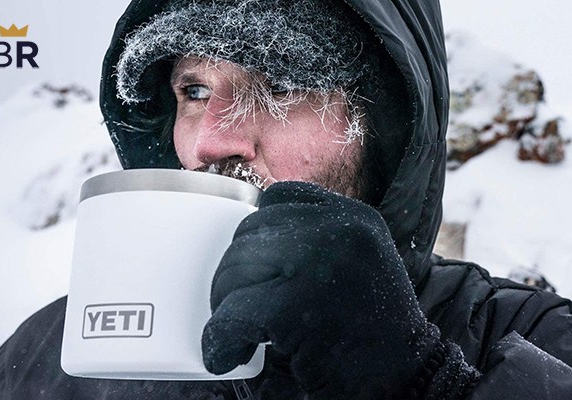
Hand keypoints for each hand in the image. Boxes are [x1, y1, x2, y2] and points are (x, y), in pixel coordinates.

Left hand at [202, 182, 469, 398]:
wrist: (407, 376)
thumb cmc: (374, 325)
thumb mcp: (357, 259)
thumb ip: (315, 240)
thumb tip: (250, 243)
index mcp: (352, 216)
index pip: (280, 198)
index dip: (257, 231)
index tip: (254, 263)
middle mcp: (336, 229)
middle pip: (251, 233)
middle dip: (234, 273)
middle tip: (236, 307)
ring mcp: (315, 263)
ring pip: (236, 269)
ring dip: (223, 303)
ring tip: (236, 333)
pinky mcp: (293, 305)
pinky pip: (233, 314)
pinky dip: (220, 337)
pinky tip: (226, 354)